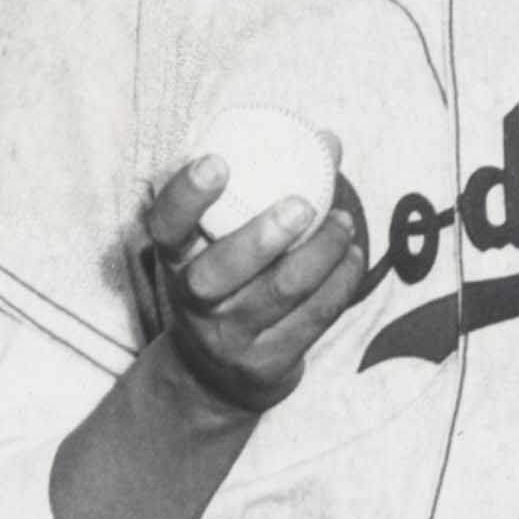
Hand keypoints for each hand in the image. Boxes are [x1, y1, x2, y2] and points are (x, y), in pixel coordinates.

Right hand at [145, 148, 366, 415]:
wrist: (214, 377)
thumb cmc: (225, 285)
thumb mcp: (218, 244)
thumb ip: (259, 191)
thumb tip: (328, 141)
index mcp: (175, 262)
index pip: (166, 227)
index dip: (186, 196)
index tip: (217, 162)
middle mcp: (195, 303)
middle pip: (218, 272)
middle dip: (262, 236)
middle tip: (302, 204)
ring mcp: (231, 338)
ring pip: (282, 291)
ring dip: (323, 251)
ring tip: (344, 224)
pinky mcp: (269, 364)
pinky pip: (315, 316)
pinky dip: (341, 281)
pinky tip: (352, 257)